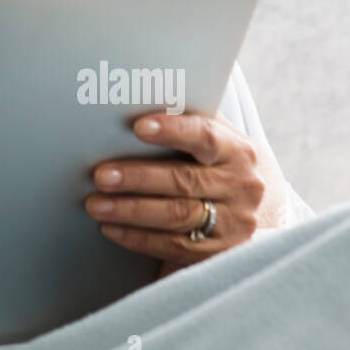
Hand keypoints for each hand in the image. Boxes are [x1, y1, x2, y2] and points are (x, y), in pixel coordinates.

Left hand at [83, 111, 287, 276]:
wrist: (254, 206)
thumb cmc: (215, 160)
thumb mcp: (213, 137)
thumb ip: (184, 119)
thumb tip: (134, 96)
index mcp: (237, 150)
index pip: (205, 136)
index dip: (172, 130)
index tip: (137, 127)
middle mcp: (241, 187)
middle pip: (184, 181)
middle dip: (137, 178)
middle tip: (99, 175)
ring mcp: (234, 223)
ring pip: (177, 216)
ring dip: (130, 211)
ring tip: (96, 205)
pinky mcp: (221, 252)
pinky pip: (175, 246)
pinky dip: (139, 238)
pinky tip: (111, 229)